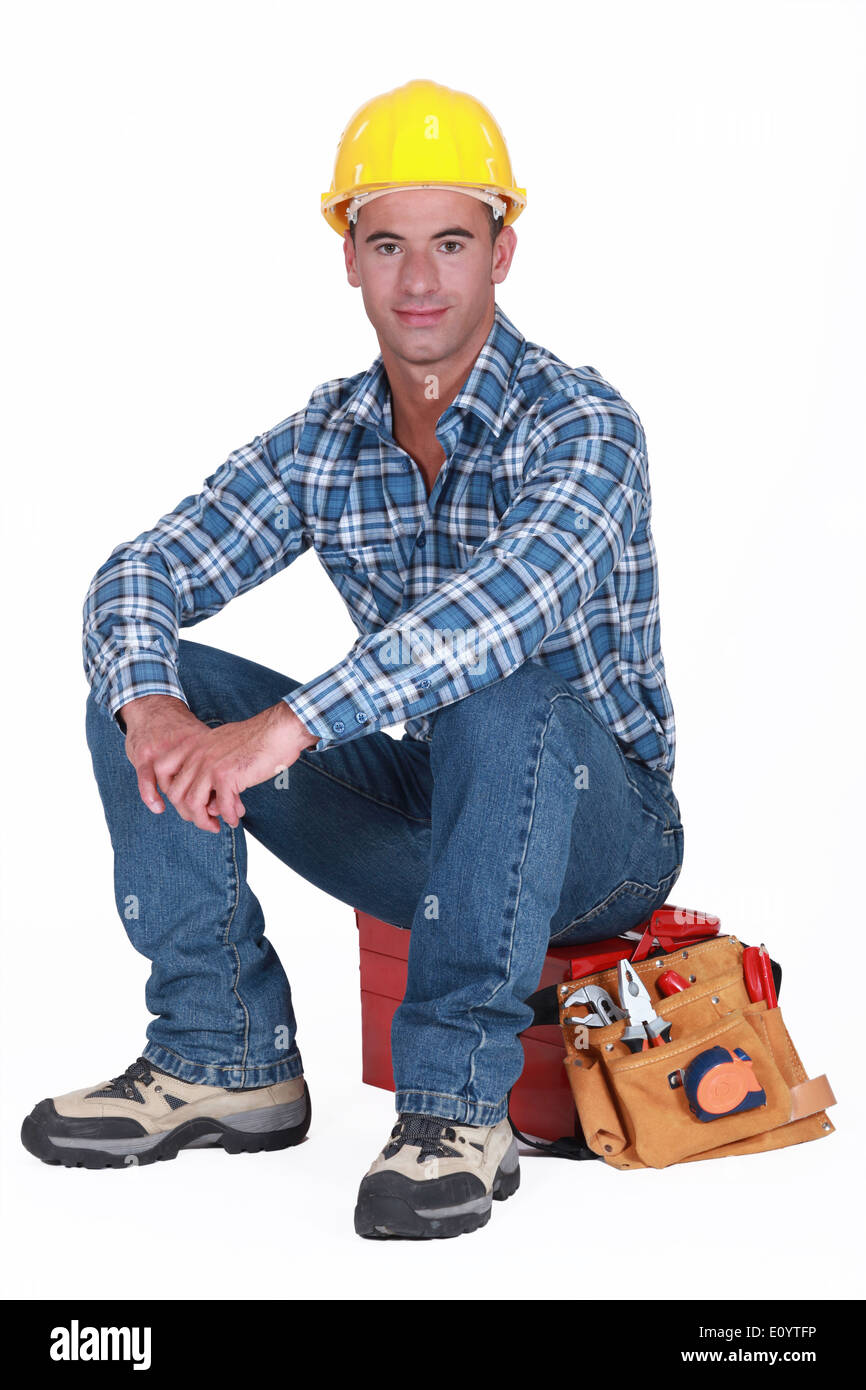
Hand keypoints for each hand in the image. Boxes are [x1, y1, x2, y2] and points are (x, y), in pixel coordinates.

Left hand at [119, 694, 315, 832]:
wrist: (279, 731)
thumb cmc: (258, 741)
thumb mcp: (224, 748)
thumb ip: (211, 771)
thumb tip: (209, 804)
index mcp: (194, 745)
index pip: (162, 769)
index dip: (170, 791)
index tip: (187, 804)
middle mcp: (197, 754)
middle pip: (175, 793)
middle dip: (188, 813)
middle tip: (204, 821)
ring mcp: (210, 765)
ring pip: (193, 804)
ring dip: (204, 821)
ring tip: (216, 825)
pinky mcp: (227, 775)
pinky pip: (220, 806)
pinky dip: (228, 816)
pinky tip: (235, 818)